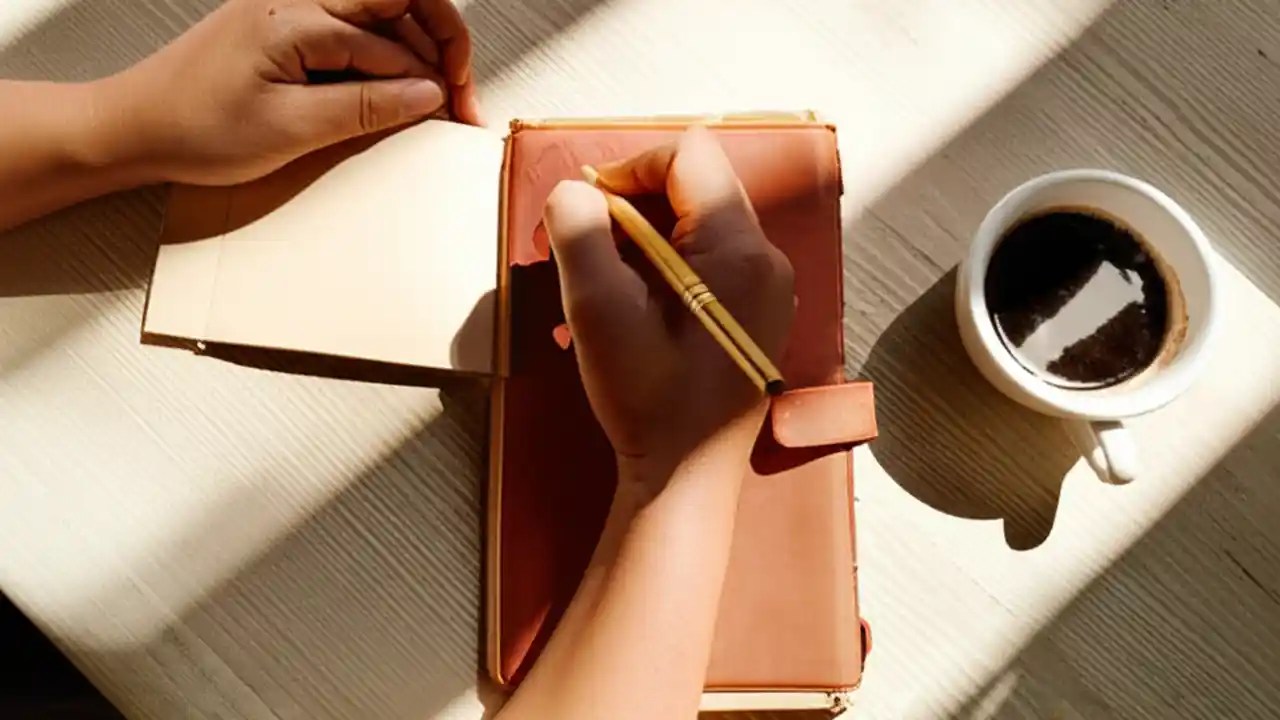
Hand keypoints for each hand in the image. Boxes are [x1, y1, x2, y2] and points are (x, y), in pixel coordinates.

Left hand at [99, 0, 479, 185]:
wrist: (133, 127)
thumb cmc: (193, 127)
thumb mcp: (291, 130)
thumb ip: (367, 107)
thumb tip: (427, 93)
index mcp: (296, 16)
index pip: (397, 32)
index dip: (442, 72)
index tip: (458, 114)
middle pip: (398, 0)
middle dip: (439, 46)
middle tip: (457, 98)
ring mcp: (289, 9)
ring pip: (378, 13)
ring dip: (413, 52)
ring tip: (431, 100)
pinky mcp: (285, 27)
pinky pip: (350, 29)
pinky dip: (381, 59)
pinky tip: (391, 93)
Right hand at [542, 128, 794, 484]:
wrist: (688, 475)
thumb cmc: (648, 400)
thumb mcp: (598, 312)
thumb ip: (579, 234)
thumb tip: (574, 192)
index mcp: (738, 251)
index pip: (690, 154)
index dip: (630, 166)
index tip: (589, 206)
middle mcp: (767, 259)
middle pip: (696, 184)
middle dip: (634, 204)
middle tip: (589, 249)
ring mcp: (769, 286)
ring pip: (700, 220)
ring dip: (646, 235)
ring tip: (609, 283)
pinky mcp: (758, 310)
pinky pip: (711, 256)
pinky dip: (668, 262)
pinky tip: (638, 306)